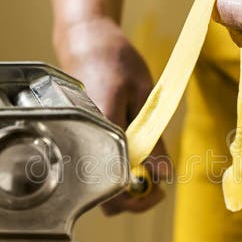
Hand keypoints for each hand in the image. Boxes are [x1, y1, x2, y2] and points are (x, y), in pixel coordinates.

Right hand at [56, 17, 171, 214]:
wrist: (84, 42)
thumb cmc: (116, 60)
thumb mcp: (145, 95)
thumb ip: (153, 138)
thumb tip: (163, 175)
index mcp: (101, 130)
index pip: (116, 183)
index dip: (139, 195)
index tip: (159, 189)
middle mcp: (84, 142)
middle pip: (104, 196)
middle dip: (133, 200)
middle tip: (156, 188)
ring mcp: (78, 143)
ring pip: (98, 187)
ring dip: (123, 191)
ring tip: (145, 175)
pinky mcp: (79, 140)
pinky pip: (95, 170)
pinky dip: (114, 174)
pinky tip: (131, 160)